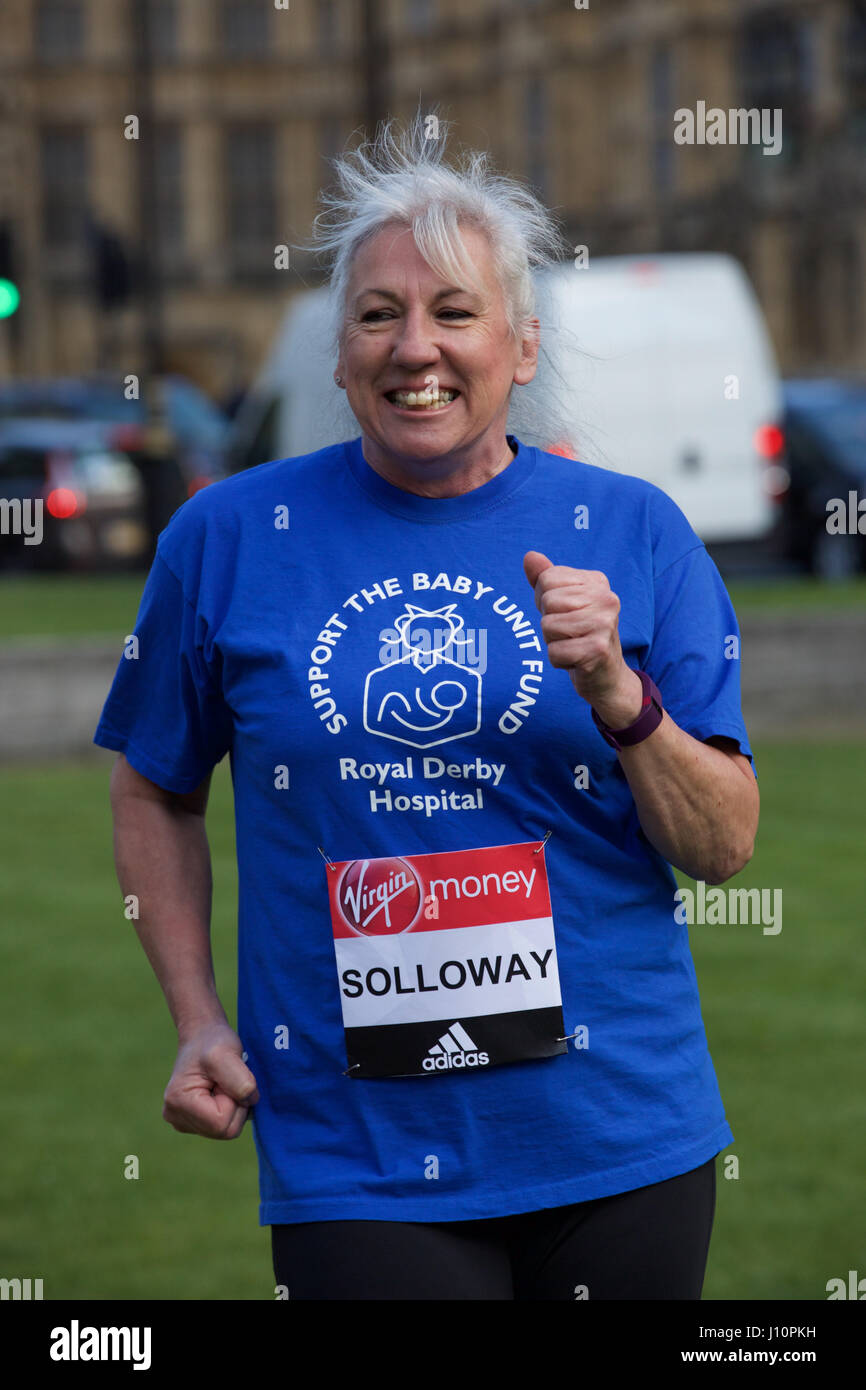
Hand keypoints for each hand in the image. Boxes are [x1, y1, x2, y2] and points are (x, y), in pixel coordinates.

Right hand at [163, 1019, 258, 1139]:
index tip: (227, 1078)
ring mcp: (182, 1121)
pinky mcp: (192, 1122)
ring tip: (222, 1084)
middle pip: (224, 1132)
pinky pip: (222, 1127)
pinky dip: (228, 1109)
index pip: (221, 1124)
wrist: (203, 1036)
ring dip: (232, 1106)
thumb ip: (240, 1081)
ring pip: (224, 1130)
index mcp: (178, 1102)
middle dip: (234, 1105)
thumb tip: (250, 1102)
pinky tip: (219, 1091)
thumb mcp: (227, 1054)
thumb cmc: (213, 1041)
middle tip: (226, 1081)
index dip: (235, 1102)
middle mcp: (175, 1116)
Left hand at [523, 550, 641, 723]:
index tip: (566, 614)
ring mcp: (604, 624)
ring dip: (553, 642)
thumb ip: (545, 579)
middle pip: (547, 602)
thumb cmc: (578, 635)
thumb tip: (529, 556)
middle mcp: (606, 598)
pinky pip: (553, 652)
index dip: (546, 601)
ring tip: (573, 645)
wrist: (606, 676)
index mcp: (597, 581)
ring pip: (548, 627)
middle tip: (570, 634)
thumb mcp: (561, 603)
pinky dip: (558, 661)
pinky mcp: (597, 650)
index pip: (547, 579)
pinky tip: (576, 661)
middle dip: (549, 623)